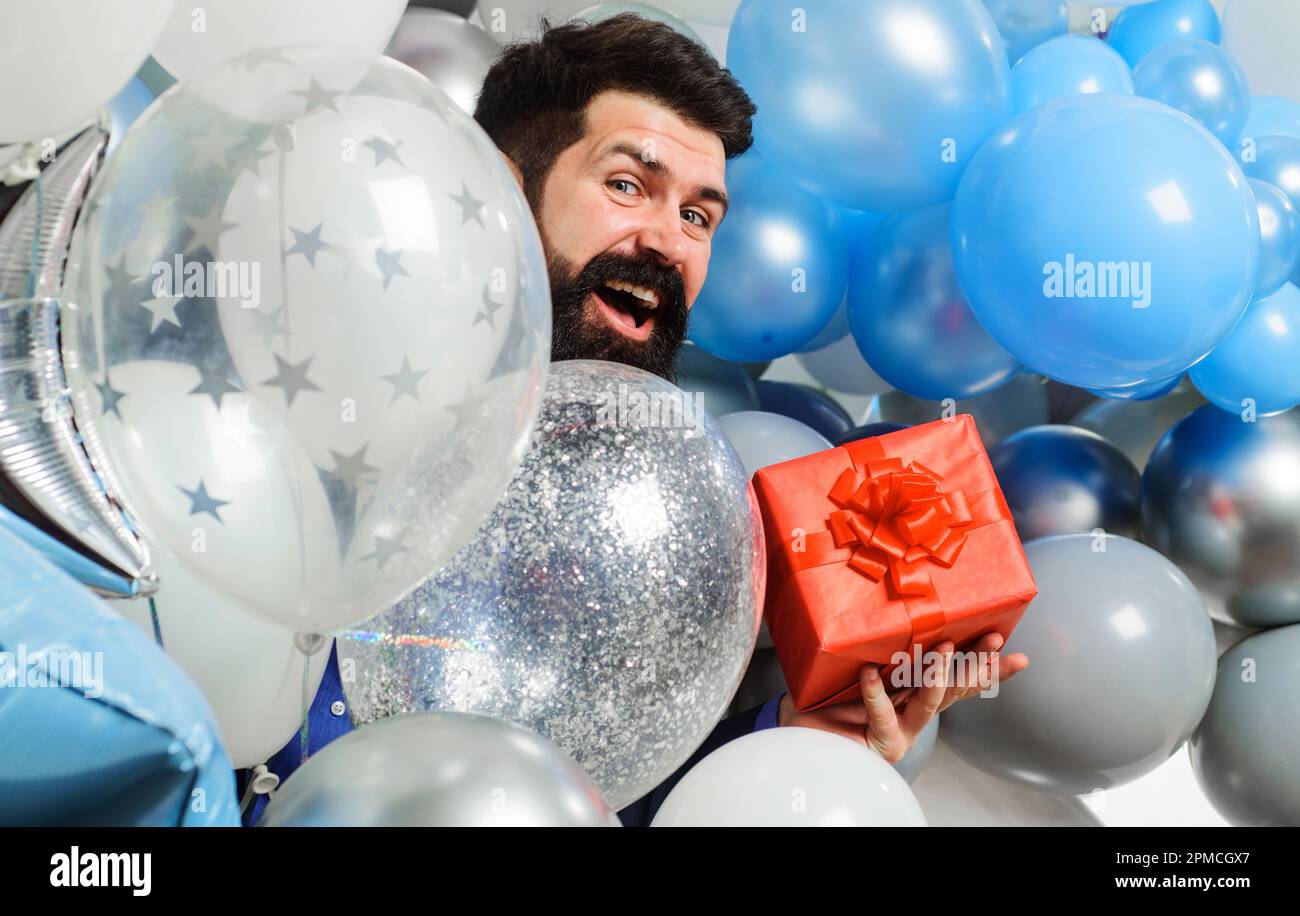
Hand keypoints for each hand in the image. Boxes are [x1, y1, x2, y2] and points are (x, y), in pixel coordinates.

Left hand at [775, 632, 1028, 764]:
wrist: (803, 737)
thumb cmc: (827, 699)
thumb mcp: (856, 664)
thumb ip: (876, 645)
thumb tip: (888, 599)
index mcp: (915, 693)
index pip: (957, 676)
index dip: (982, 661)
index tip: (1005, 638)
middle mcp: (915, 712)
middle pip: (954, 688)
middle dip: (976, 664)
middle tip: (993, 640)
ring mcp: (902, 730)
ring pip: (929, 703)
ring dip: (937, 676)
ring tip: (942, 649)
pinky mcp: (880, 742)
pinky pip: (880, 713)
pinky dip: (874, 693)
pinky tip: (869, 673)